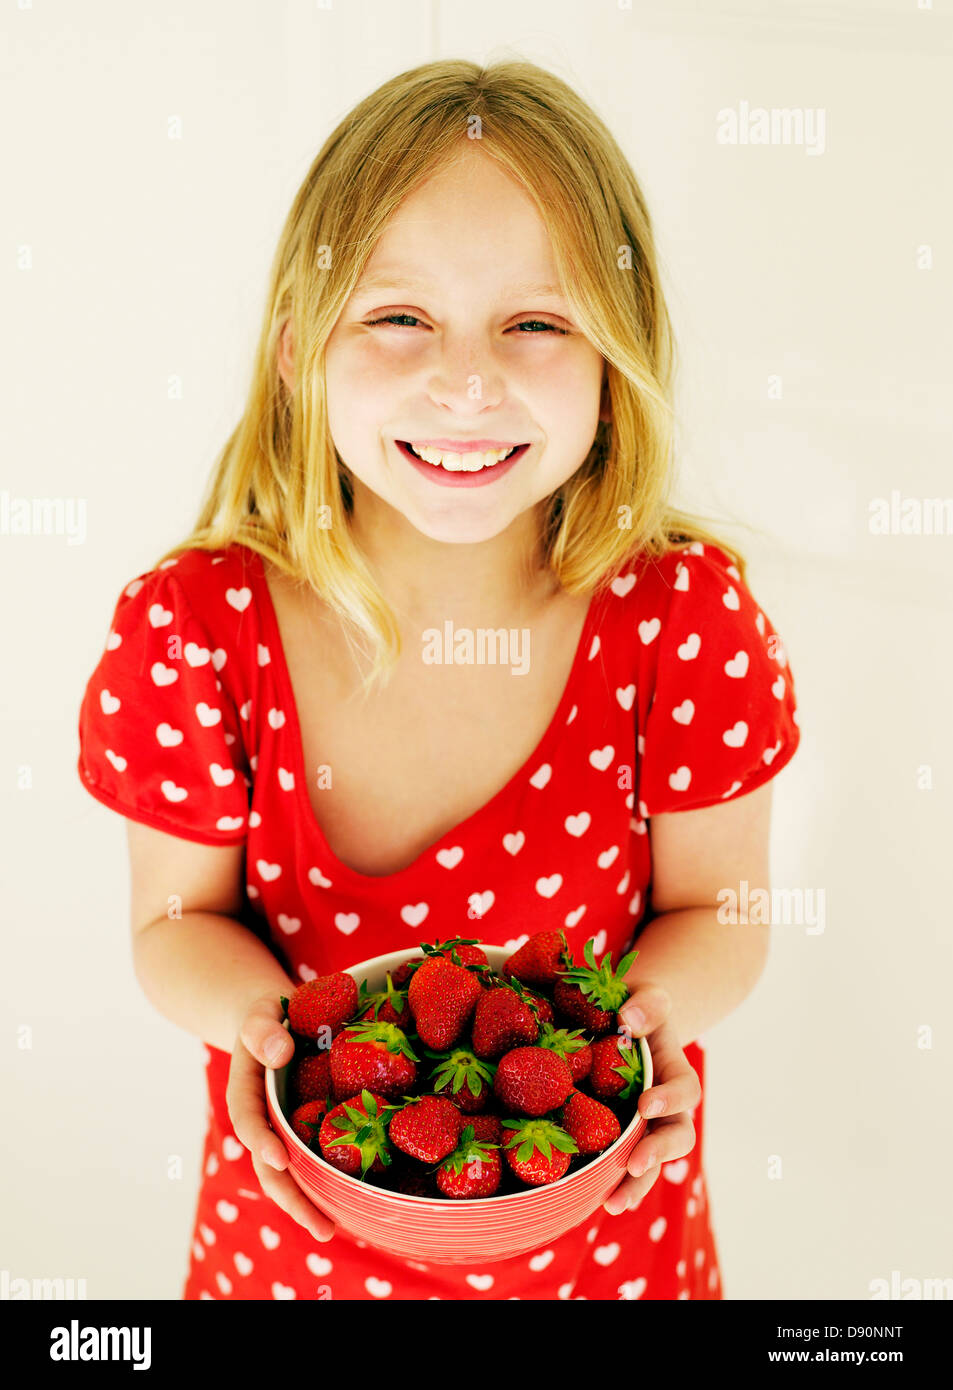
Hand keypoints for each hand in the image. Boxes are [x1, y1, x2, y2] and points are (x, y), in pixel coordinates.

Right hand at [225, 991, 335, 1241]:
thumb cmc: (269, 1015)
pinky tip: (351, 1203)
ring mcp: (282, 1130)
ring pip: (289, 1174)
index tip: (280, 1159)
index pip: (249, 1121)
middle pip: (269, 1166)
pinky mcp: (303, 1132)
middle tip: (319, 1226)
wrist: (278, 1020)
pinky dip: (325, 1183)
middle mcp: (262, 1119)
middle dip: (290, 1197)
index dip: (262, 1142)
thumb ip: (262, 1029)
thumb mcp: (260, 1012)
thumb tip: (280, 1052)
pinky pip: (312, 1160)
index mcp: (246, 1092)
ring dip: (307, 1203)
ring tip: (331, 1230)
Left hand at [601, 983, 700, 1215]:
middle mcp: (667, 1105)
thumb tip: (629, 1019)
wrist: (627, 1021)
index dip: (670, 1099)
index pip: (686, 1089)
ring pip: (652, 1164)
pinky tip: (592, 1199)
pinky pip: (623, 1166)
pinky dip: (611, 1183)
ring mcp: (646, 1126)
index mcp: (674, 1070)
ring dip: (636, 1185)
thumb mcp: (647, 995)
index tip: (646, 1105)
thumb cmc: (636, 1006)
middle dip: (657, 1154)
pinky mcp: (622, 1137)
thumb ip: (647, 1003)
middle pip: (677, 1138)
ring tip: (612, 1204)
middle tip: (633, 1164)